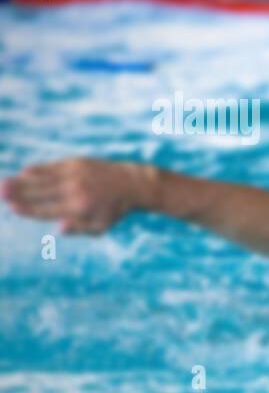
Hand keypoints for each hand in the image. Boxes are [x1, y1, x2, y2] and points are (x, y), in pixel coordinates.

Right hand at [3, 157, 155, 234]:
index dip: (28, 209)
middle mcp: (75, 191)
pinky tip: (25, 172)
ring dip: (22, 181)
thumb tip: (59, 228)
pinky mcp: (77, 163)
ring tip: (4, 184)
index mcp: (79, 209)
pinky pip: (53, 167)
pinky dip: (39, 169)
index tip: (12, 208)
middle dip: (17, 193)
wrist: (131, 184)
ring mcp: (75, 175)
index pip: (47, 210)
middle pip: (39, 193)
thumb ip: (80, 229)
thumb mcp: (101, 226)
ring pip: (43, 178)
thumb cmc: (114, 209)